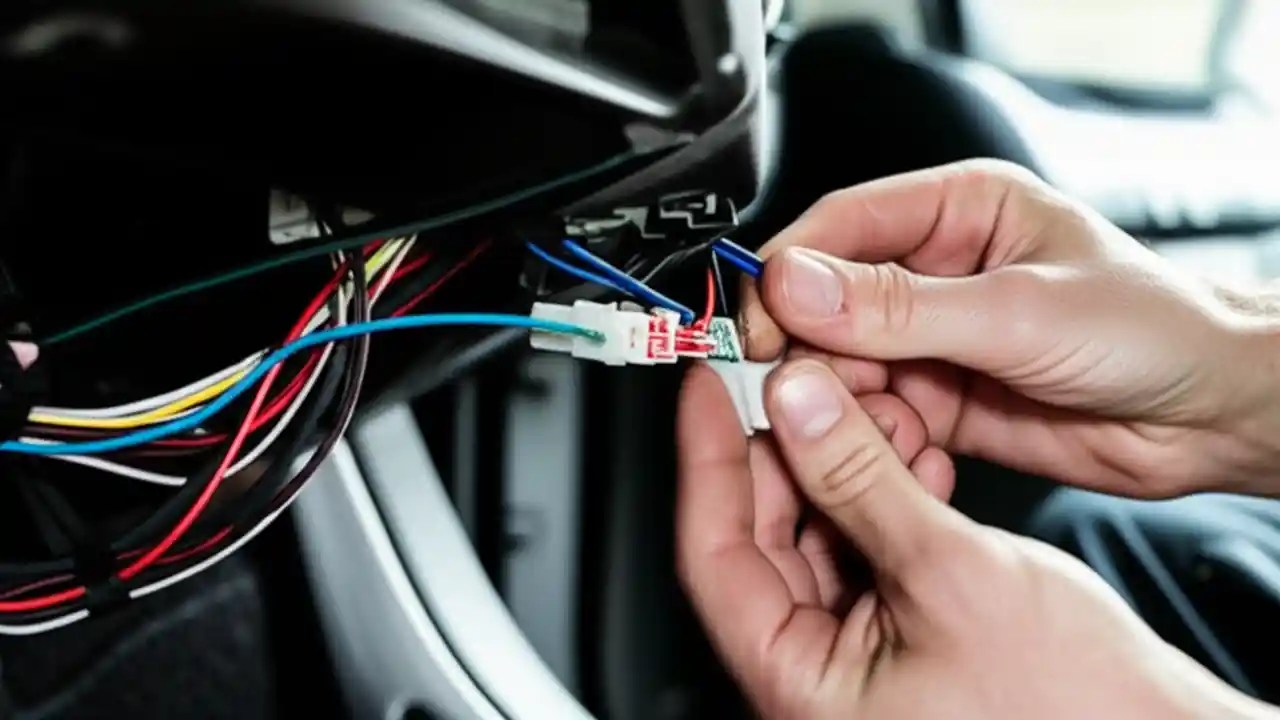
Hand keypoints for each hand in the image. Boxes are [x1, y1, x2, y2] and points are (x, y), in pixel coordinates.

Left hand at [676, 361, 1274, 719]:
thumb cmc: (1072, 709)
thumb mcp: (949, 572)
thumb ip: (860, 480)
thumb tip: (797, 407)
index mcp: (795, 682)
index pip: (712, 549)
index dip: (706, 455)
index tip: (708, 384)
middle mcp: (814, 677)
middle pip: (765, 536)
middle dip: (791, 450)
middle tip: (806, 381)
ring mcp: (860, 663)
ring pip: (820, 538)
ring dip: (845, 467)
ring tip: (878, 412)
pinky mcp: (905, 643)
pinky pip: (869, 557)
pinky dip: (885, 501)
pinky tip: (916, 459)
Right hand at [741, 160, 1279, 497]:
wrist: (1214, 417)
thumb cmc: (1154, 331)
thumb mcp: (1019, 311)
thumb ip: (902, 305)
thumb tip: (798, 285)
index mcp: (958, 211)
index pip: (840, 226)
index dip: (789, 273)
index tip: (758, 323)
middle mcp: (937, 271)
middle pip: (828, 301)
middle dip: (808, 347)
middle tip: (796, 389)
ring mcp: (935, 339)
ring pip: (844, 363)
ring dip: (839, 398)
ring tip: (853, 427)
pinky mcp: (940, 399)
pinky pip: (875, 413)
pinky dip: (868, 435)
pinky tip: (890, 448)